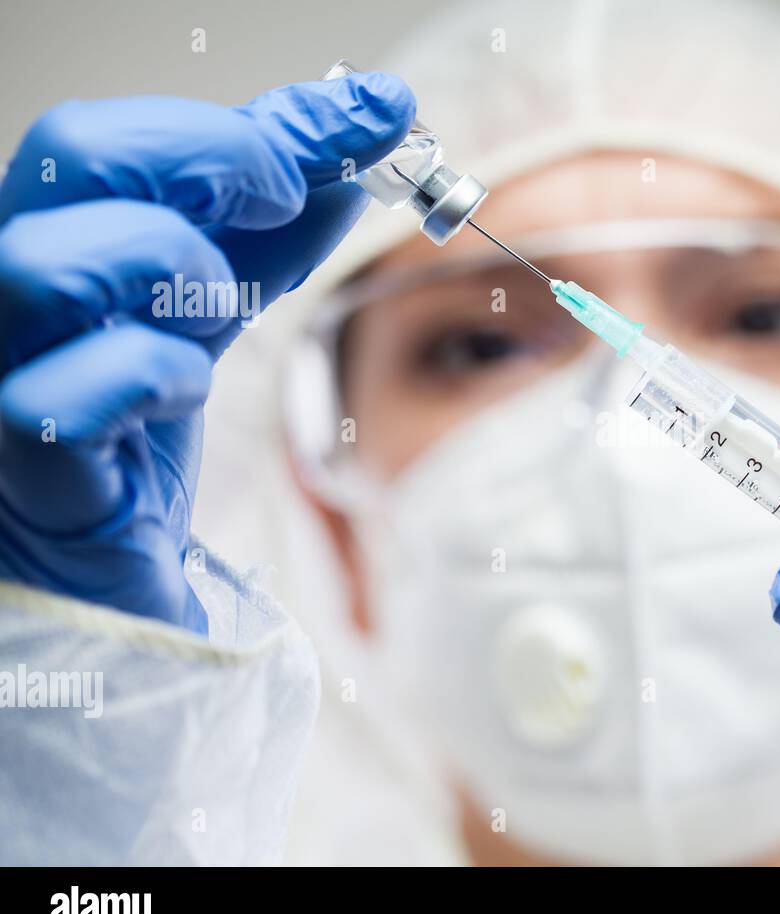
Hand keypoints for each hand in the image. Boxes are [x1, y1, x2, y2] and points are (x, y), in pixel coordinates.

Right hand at [0, 73, 414, 631]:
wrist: (111, 553)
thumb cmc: (141, 416)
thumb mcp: (216, 300)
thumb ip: (270, 227)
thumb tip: (352, 143)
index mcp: (54, 230)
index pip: (121, 132)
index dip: (249, 120)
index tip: (368, 120)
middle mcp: (10, 284)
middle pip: (70, 153)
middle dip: (216, 156)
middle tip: (293, 195)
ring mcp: (4, 367)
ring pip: (49, 265)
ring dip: (172, 264)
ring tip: (220, 306)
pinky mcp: (27, 459)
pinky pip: (66, 396)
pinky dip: (153, 375)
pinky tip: (185, 394)